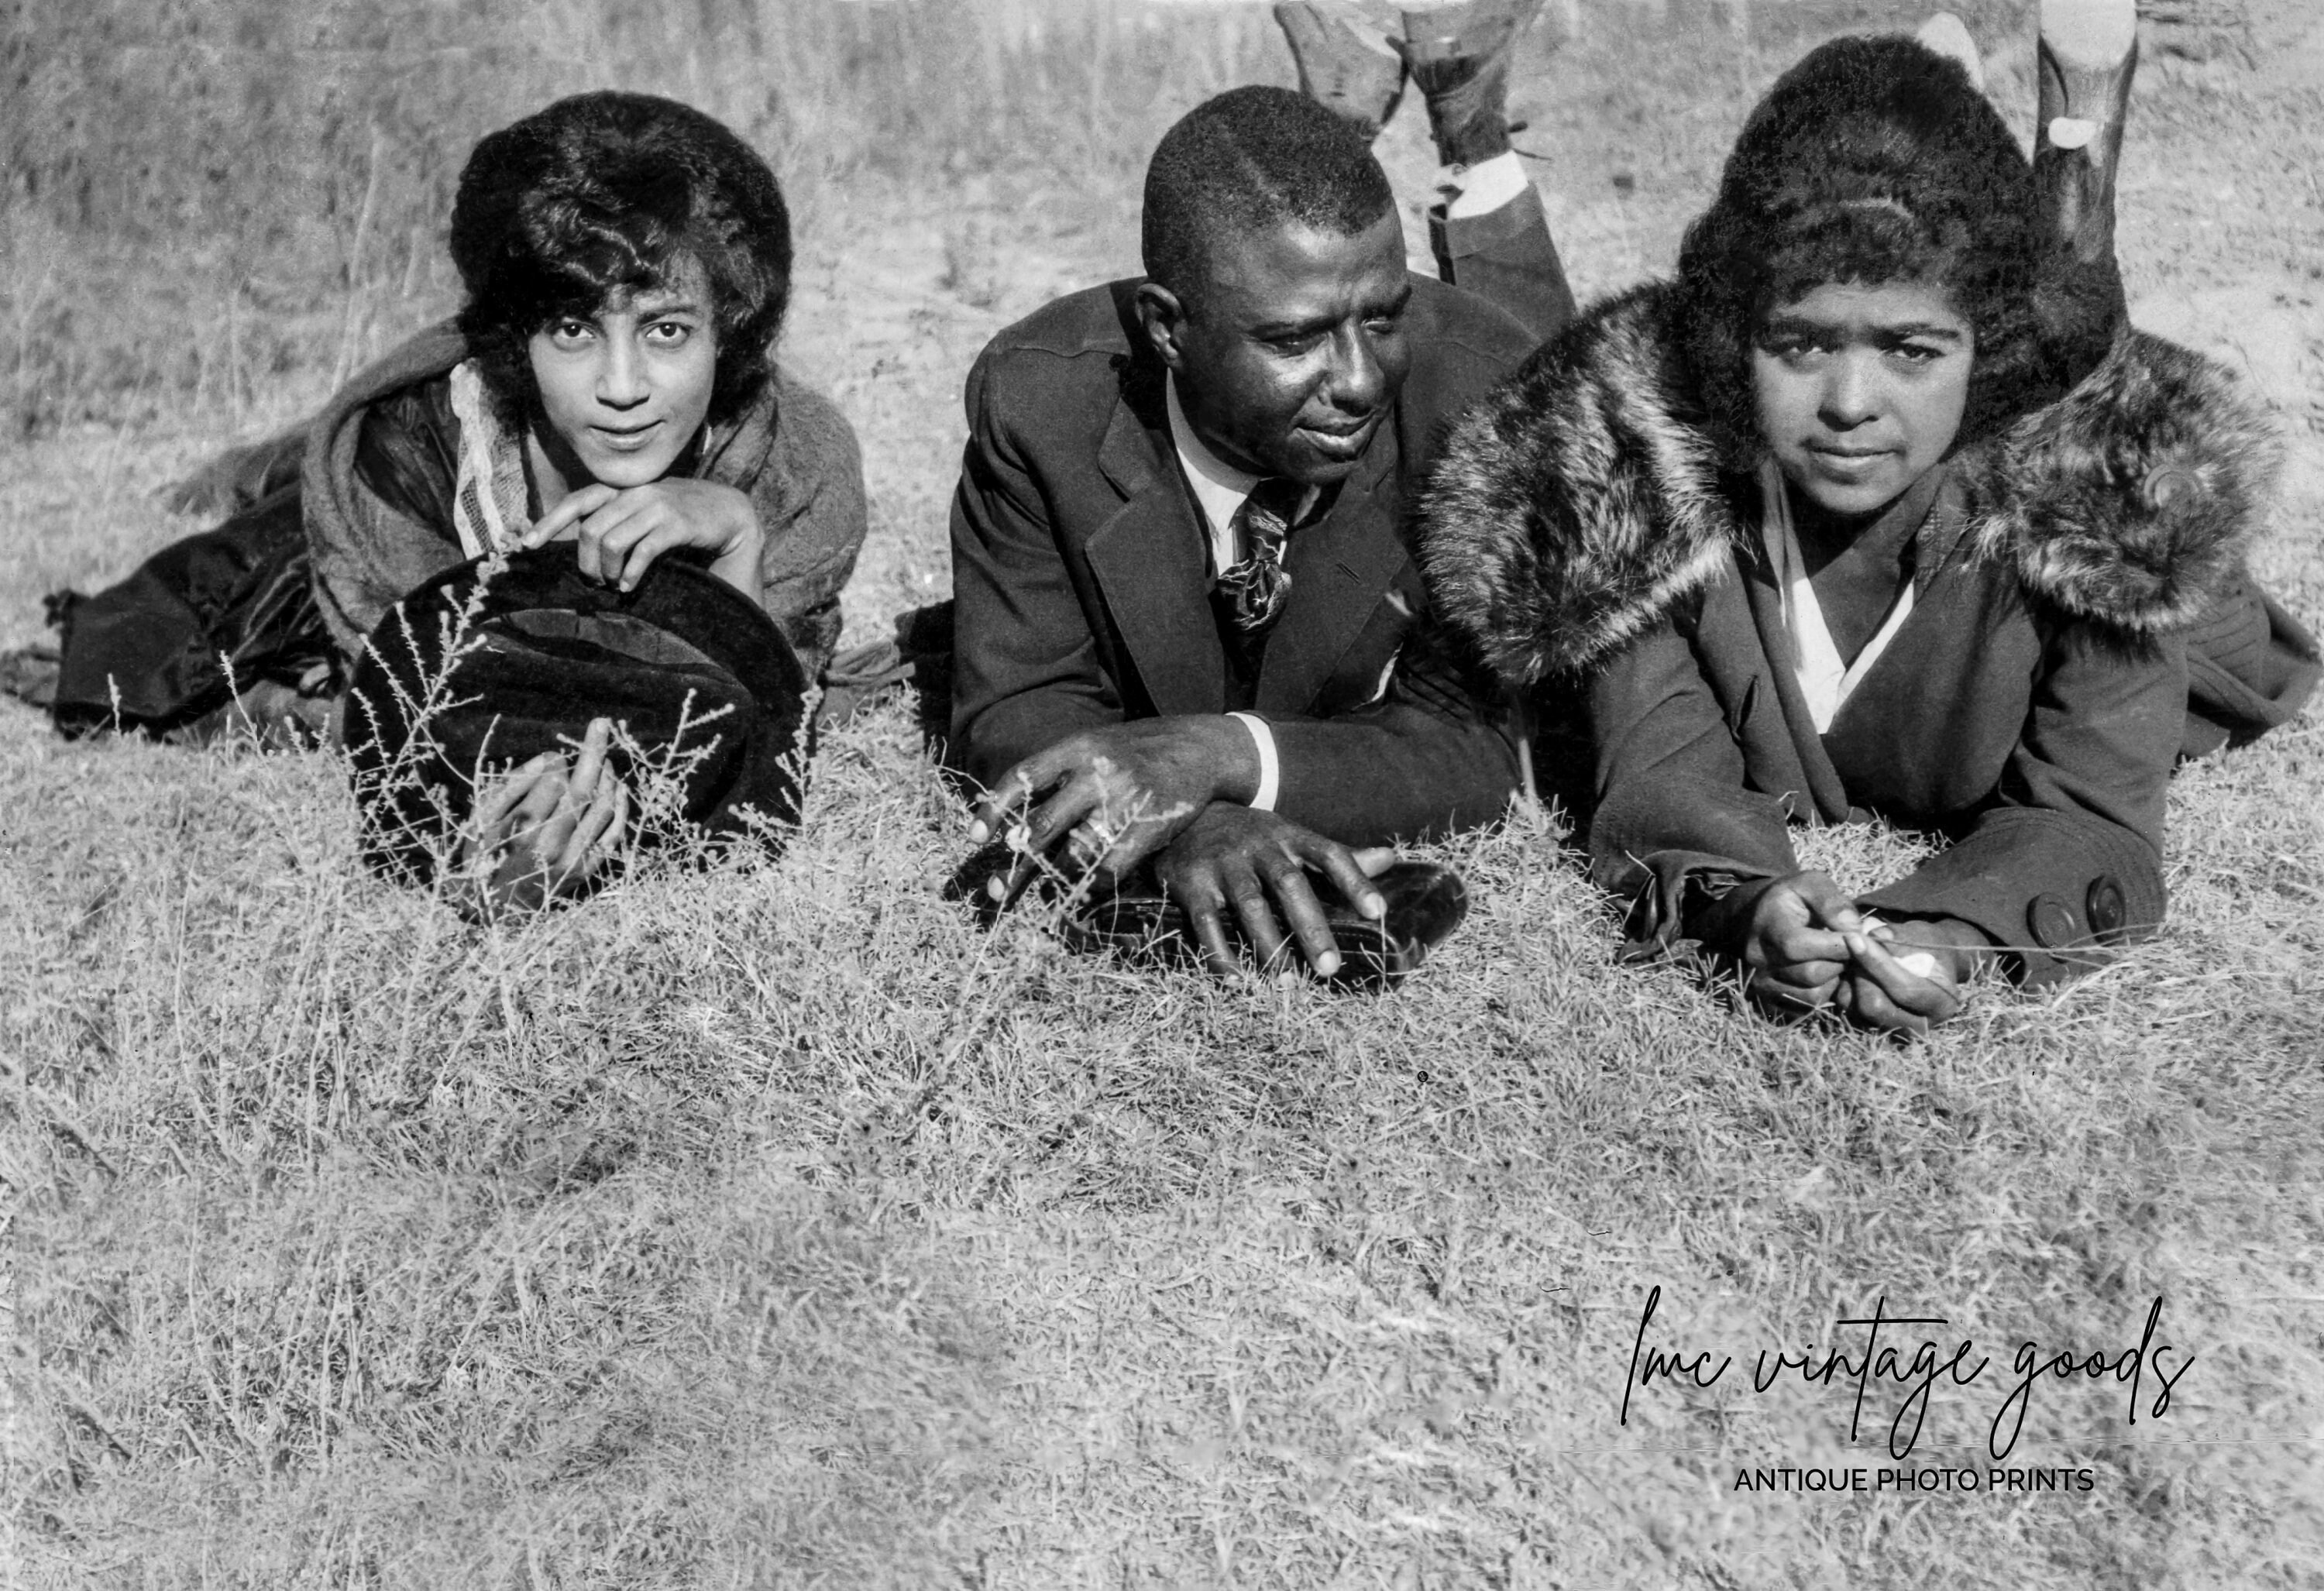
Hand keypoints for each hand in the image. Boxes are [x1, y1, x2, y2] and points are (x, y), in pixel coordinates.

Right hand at [459, 717, 629, 916]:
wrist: (493, 910)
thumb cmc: (480, 858)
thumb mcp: (481, 820)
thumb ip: (513, 785)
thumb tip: (552, 758)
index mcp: (522, 832)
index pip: (555, 781)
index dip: (557, 763)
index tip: (554, 759)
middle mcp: (554, 847)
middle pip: (585, 789)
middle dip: (594, 751)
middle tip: (601, 723)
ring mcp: (575, 861)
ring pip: (604, 807)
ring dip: (607, 776)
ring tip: (602, 759)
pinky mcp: (588, 871)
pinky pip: (615, 832)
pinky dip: (619, 805)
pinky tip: (615, 786)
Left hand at [521, 478, 761, 595]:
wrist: (727, 514)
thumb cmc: (680, 519)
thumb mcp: (644, 512)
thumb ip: (616, 520)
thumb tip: (581, 545)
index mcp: (623, 490)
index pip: (577, 502)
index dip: (549, 523)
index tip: (529, 545)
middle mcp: (635, 493)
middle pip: (590, 529)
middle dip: (585, 561)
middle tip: (593, 580)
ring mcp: (656, 506)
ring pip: (611, 542)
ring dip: (606, 570)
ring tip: (612, 584)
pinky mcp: (676, 524)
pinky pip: (642, 552)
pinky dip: (631, 574)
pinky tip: (629, 586)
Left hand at [969, 718, 1256, 903]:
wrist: (1198, 748)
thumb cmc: (1134, 753)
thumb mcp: (1094, 745)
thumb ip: (1057, 774)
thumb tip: (1008, 819)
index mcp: (1077, 747)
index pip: (1024, 776)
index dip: (994, 808)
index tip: (973, 837)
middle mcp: (1097, 772)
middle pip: (1043, 825)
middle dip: (1016, 864)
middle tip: (995, 891)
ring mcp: (1124, 801)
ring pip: (1074, 853)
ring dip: (1055, 877)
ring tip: (1047, 888)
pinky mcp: (1148, 827)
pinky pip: (1109, 868)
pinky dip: (1091, 883)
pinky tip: (1086, 885)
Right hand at [1151, 804, 1387, 980]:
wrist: (1184, 813)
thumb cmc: (1251, 836)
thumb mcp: (1291, 837)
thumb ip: (1337, 855)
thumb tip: (1389, 860)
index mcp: (1289, 836)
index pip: (1330, 854)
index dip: (1355, 881)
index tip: (1378, 913)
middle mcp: (1258, 847)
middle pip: (1290, 884)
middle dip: (1311, 927)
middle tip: (1329, 968)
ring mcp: (1223, 864)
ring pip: (1250, 906)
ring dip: (1269, 946)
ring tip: (1286, 983)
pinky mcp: (1192, 883)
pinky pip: (1207, 922)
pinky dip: (1221, 953)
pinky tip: (1237, 981)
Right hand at [1727, 869, 1861, 1014]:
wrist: (1756, 916)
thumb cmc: (1790, 898)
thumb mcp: (1810, 883)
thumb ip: (1832, 901)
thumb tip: (1854, 929)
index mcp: (1767, 927)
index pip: (1798, 945)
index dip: (1835, 945)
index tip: (1856, 936)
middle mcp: (1759, 959)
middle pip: (1811, 974)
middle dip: (1839, 962)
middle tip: (1849, 949)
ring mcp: (1762, 982)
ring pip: (1813, 996)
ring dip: (1834, 980)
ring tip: (1837, 960)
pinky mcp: (1770, 999)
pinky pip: (1808, 1007)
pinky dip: (1825, 993)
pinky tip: (1827, 974)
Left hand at [1833, 918, 1981, 1035]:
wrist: (1928, 963)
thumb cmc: (1927, 946)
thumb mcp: (1920, 936)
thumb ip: (1898, 937)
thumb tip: (1871, 935)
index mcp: (1941, 1005)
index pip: (1904, 989)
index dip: (1876, 962)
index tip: (1854, 937)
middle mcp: (1918, 1026)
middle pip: (1875, 1005)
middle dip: (1860, 972)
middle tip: (1853, 943)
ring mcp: (1892, 1029)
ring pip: (1855, 1006)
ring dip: (1849, 975)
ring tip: (1856, 953)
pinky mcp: (1869, 1026)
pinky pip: (1845, 1004)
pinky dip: (1843, 981)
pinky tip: (1852, 965)